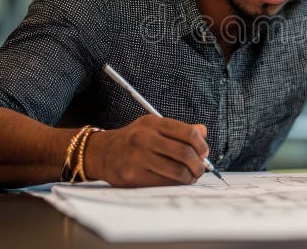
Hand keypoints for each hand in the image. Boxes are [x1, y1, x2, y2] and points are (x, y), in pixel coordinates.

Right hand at [84, 115, 208, 186]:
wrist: (103, 153)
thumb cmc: (134, 139)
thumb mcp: (153, 126)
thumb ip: (179, 129)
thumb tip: (203, 132)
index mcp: (153, 123)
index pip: (188, 132)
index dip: (201, 145)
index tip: (204, 152)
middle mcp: (145, 138)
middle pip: (185, 153)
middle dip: (198, 164)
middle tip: (200, 169)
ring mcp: (138, 158)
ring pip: (177, 171)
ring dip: (190, 177)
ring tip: (191, 177)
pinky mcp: (134, 176)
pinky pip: (164, 183)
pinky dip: (176, 184)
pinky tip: (177, 182)